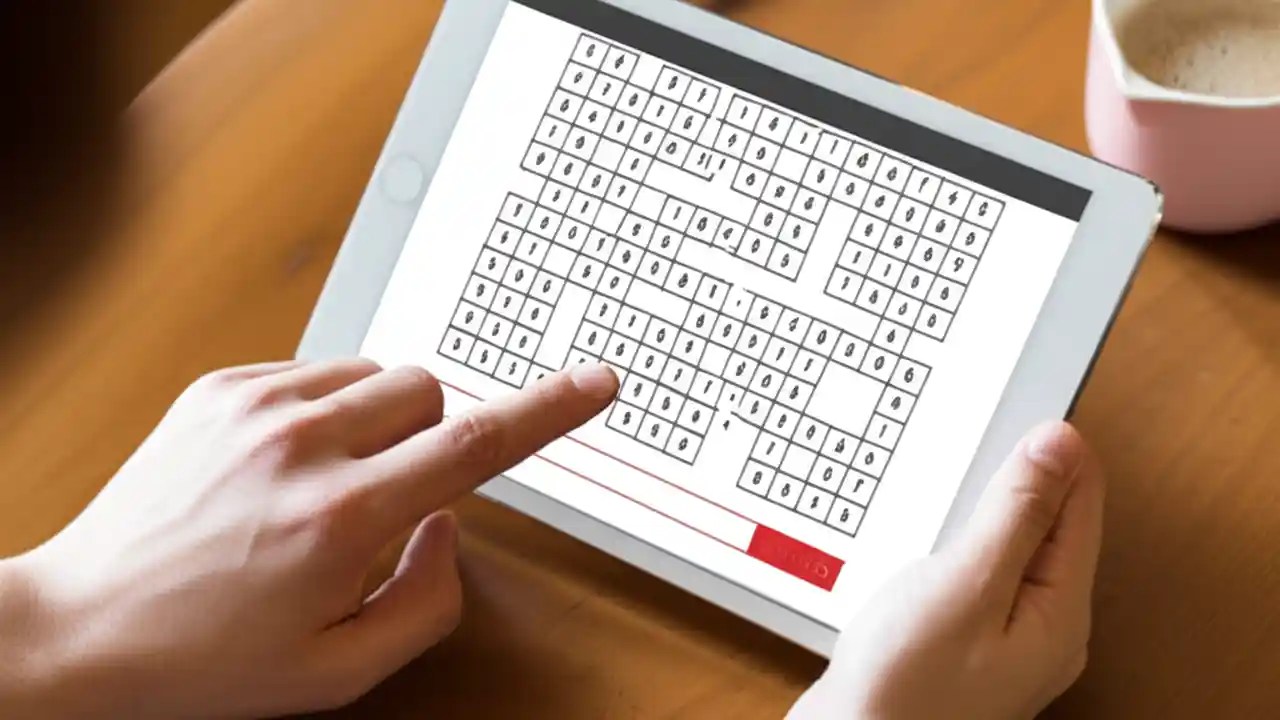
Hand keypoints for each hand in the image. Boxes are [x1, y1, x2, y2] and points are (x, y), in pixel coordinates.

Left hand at [0, 359, 617, 718]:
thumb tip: (449, 528)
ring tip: (331, 482)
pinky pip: (319, 371)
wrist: (82, 626)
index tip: (596, 382)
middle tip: (391, 495)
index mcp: (342, 519)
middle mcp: (302, 447)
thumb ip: (427, 603)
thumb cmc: (205, 660)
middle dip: (434, 438)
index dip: (551, 410)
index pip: (476, 445)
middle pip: (431, 392)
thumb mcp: (339, 672)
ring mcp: (255, 408)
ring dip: (381, 422)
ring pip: (378, 374)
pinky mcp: (221, 388)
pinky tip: (288, 465)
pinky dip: (328, 411)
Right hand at [788, 421, 1104, 719]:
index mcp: (1060, 612)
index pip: (1082, 505)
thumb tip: (1057, 446)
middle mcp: (1042, 626)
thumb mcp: (967, 583)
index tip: (1025, 406)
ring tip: (964, 471)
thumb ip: (1016, 513)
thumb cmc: (904, 688)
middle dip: (1026, 474)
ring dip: (990, 504)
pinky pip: (979, 570)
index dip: (1057, 450)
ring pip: (1012, 545)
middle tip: (989, 431)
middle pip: (1052, 524)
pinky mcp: (963, 639)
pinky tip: (934, 528)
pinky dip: (963, 537)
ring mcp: (1003, 635)